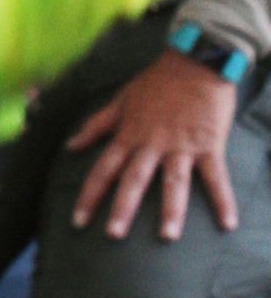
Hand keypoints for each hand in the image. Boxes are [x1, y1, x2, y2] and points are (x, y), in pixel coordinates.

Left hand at [68, 49, 238, 240]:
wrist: (195, 60)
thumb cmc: (157, 81)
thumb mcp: (121, 100)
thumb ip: (96, 125)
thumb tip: (70, 146)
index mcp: (129, 135)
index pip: (103, 169)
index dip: (89, 195)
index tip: (78, 221)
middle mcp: (152, 144)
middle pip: (134, 179)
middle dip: (122, 207)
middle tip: (113, 235)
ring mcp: (181, 145)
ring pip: (173, 181)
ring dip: (171, 209)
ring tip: (168, 236)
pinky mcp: (209, 144)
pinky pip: (215, 176)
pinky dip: (223, 199)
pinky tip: (228, 223)